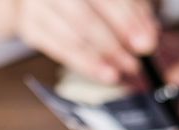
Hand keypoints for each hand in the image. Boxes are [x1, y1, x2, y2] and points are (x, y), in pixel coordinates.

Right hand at [0, 0, 158, 82]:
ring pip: (73, 36)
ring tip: (120, 71)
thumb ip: (132, 9)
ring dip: (101, 59)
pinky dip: (84, 64)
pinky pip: (60, 49)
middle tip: (134, 62)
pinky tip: (102, 73)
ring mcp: (37, 4)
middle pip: (86, 18)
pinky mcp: (30, 26)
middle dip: (114, 44)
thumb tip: (148, 37)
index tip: (146, 43)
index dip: (128, 20)